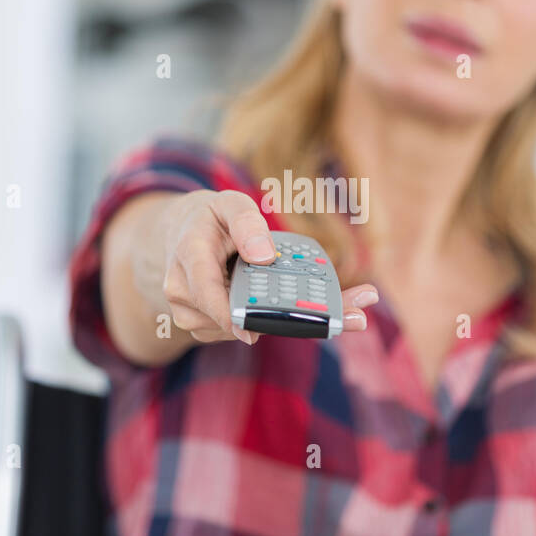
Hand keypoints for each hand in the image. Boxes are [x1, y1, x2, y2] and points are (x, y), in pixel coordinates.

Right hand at [161, 190, 378, 344]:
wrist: (182, 236)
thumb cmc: (211, 220)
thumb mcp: (229, 205)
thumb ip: (247, 223)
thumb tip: (265, 255)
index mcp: (190, 255)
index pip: (204, 290)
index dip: (228, 314)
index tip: (253, 330)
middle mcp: (183, 290)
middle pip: (228, 320)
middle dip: (283, 324)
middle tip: (353, 318)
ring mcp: (191, 313)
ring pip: (237, 329)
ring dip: (281, 325)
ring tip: (342, 316)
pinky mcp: (206, 326)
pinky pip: (240, 330)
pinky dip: (268, 325)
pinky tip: (296, 315)